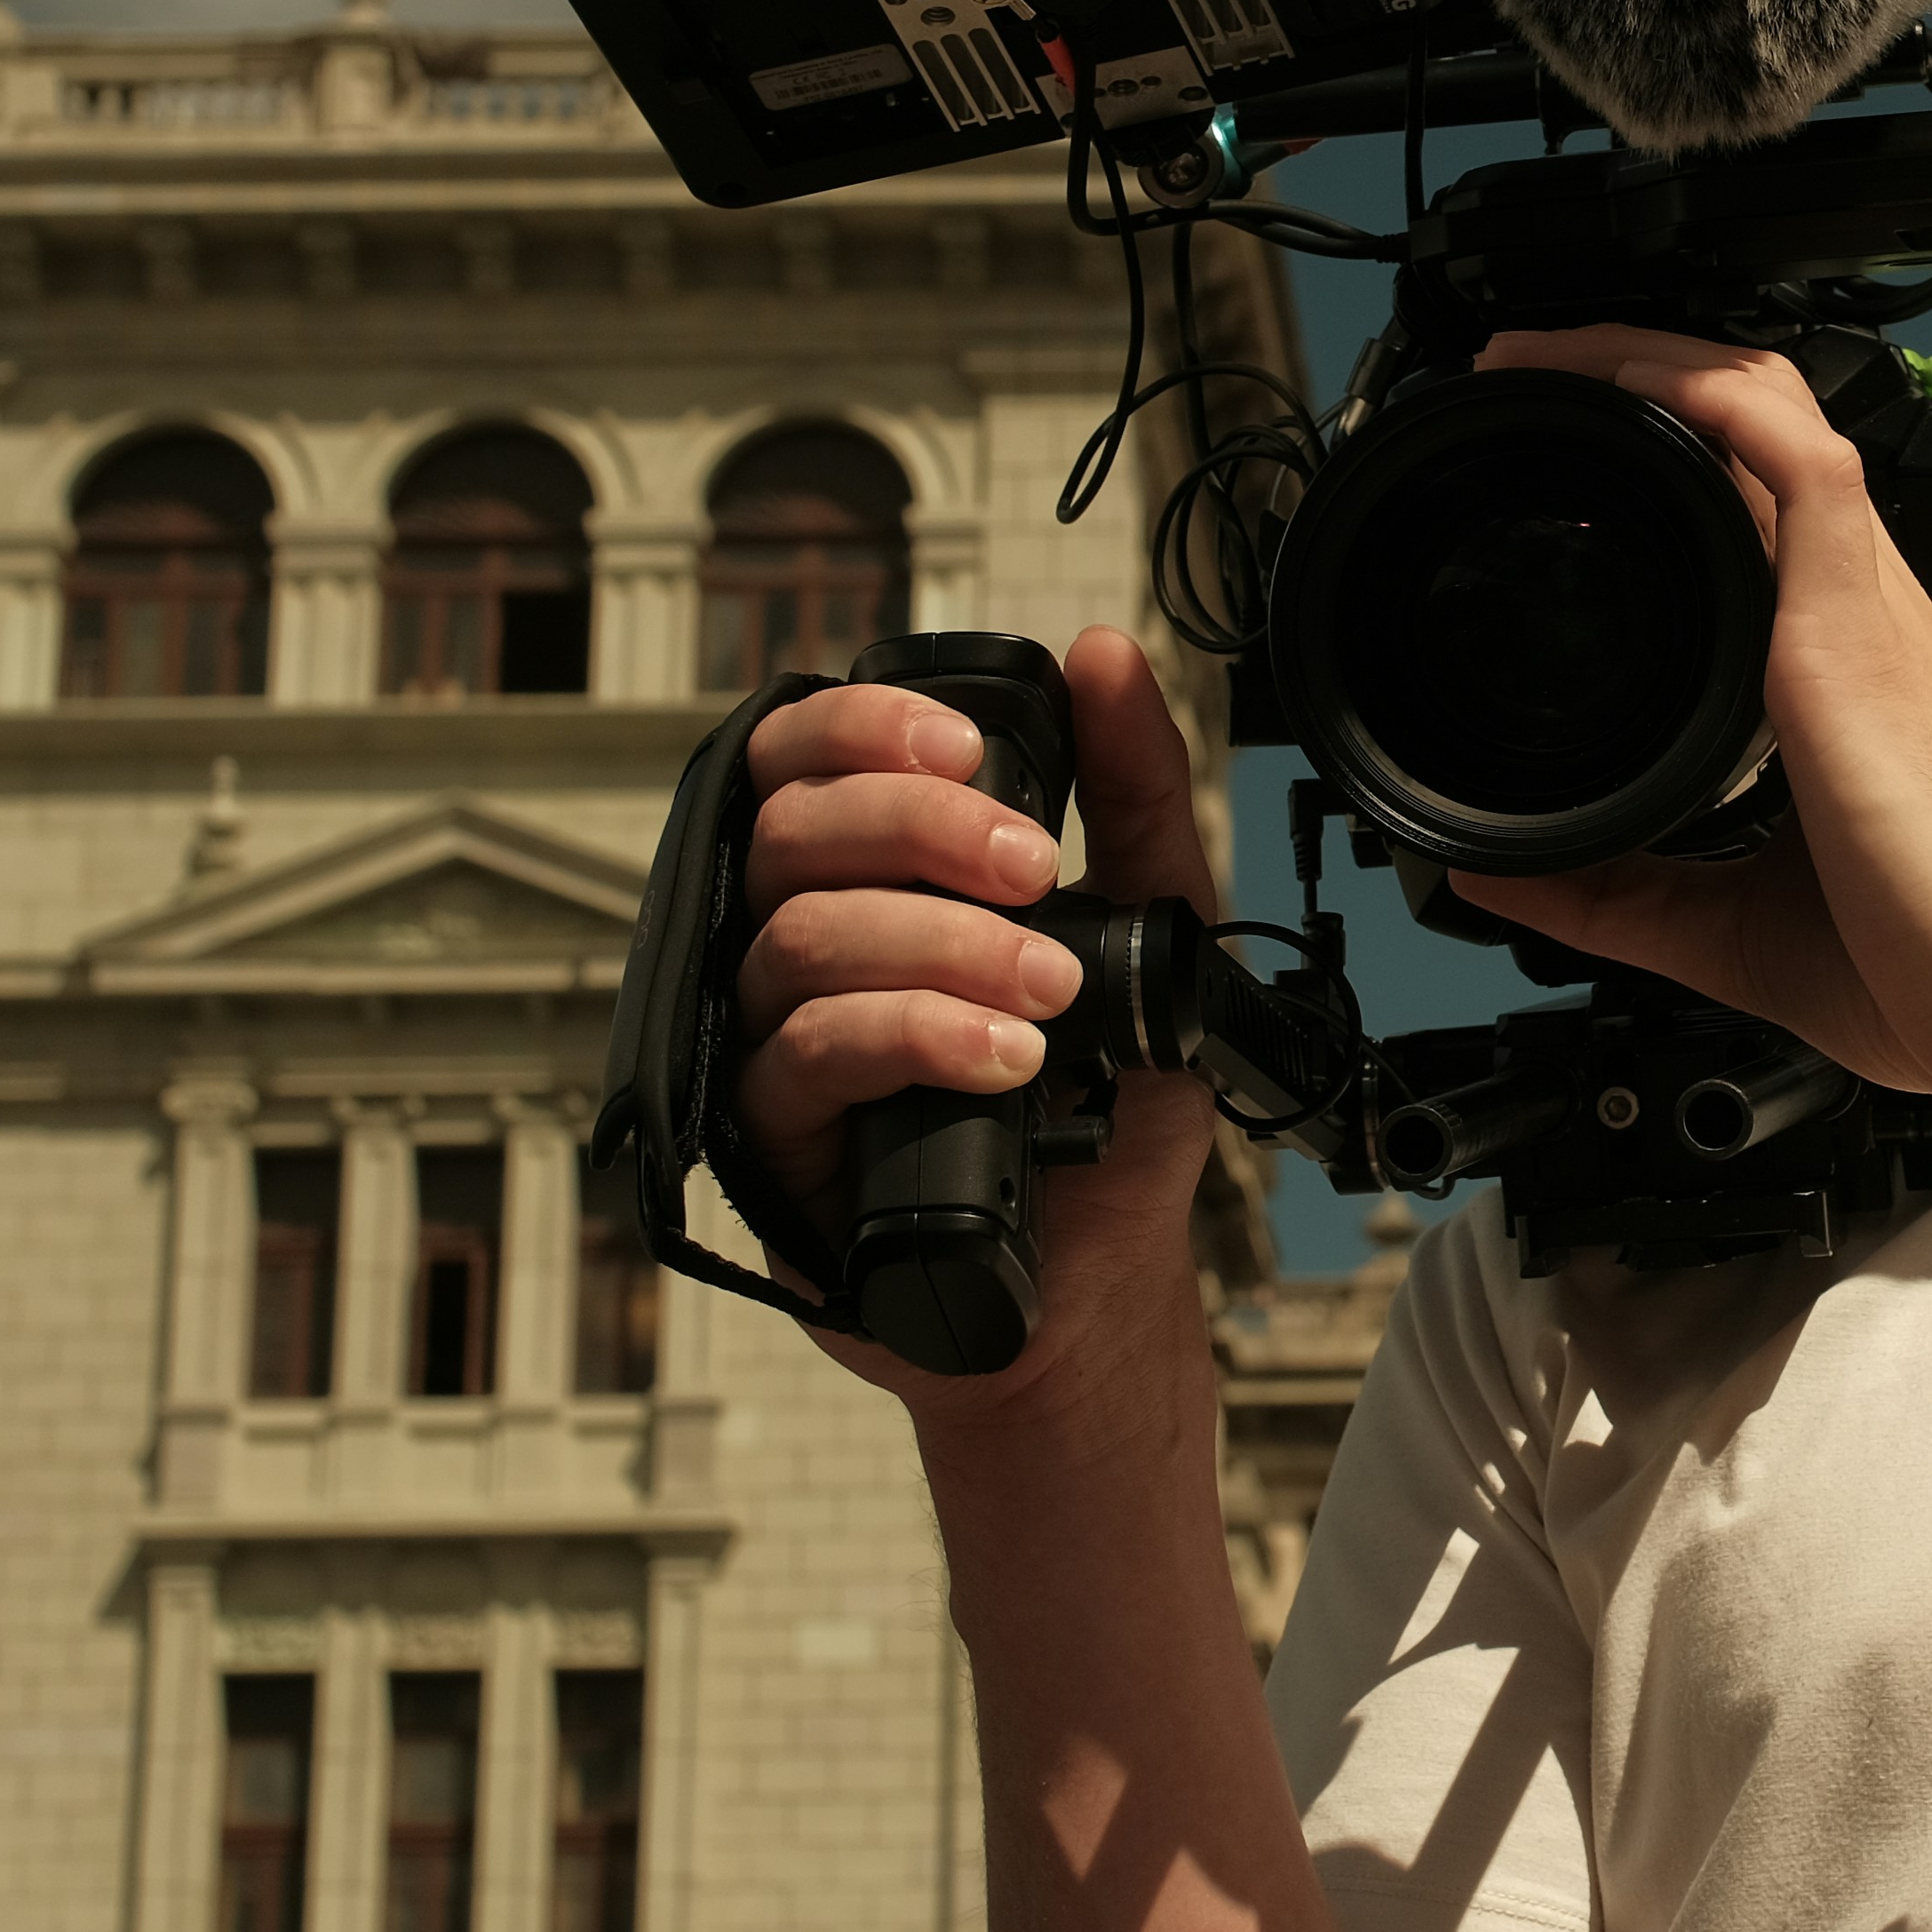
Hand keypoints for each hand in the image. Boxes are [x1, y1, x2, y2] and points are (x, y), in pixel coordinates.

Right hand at [729, 625, 1232, 1407]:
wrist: (1102, 1275)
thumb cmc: (1108, 1106)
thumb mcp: (1157, 929)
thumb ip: (1135, 792)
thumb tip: (1108, 656)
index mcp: (871, 877)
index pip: (801, 758)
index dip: (861, 729)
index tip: (965, 748)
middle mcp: (802, 944)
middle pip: (793, 831)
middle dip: (923, 833)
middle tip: (1033, 874)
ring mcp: (775, 1038)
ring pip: (800, 937)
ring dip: (940, 946)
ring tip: (1049, 995)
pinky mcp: (774, 1139)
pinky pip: (806, 1052)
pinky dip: (914, 1035)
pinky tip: (1004, 1061)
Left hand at [1442, 327, 1931, 1121]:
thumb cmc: (1924, 968)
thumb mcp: (1725, 927)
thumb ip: (1612, 895)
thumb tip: (1500, 880)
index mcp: (1840, 666)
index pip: (1756, 500)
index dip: (1668, 438)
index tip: (1563, 442)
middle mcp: (1860, 613)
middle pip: (1762, 419)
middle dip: (1640, 365)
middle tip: (1531, 373)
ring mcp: (1865, 609)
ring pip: (1777, 411)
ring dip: (1660, 359)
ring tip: (1552, 358)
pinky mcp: (1858, 627)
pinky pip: (1803, 465)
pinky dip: (1722, 405)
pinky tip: (1644, 387)